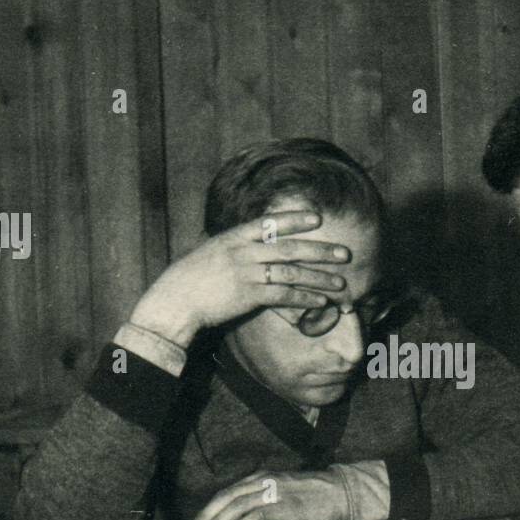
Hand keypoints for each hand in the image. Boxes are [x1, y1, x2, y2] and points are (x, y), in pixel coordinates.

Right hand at [129, 211, 350, 346]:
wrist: (174, 300)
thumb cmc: (190, 278)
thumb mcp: (211, 252)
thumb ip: (233, 246)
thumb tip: (248, 242)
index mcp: (233, 236)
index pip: (269, 223)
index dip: (295, 219)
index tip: (318, 218)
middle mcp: (242, 251)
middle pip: (289, 247)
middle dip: (320, 250)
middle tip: (345, 253)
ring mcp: (246, 272)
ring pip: (291, 272)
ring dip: (319, 278)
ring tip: (341, 284)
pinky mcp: (248, 295)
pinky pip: (283, 295)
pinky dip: (304, 298)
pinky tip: (320, 301)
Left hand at [185, 470, 350, 519]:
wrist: (340, 491)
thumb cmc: (314, 498)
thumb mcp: (283, 497)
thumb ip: (261, 508)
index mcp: (261, 478)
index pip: (227, 493)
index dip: (209, 510)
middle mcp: (263, 481)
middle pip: (226, 497)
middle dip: (206, 517)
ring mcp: (274, 491)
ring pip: (236, 505)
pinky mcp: (285, 503)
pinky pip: (257, 513)